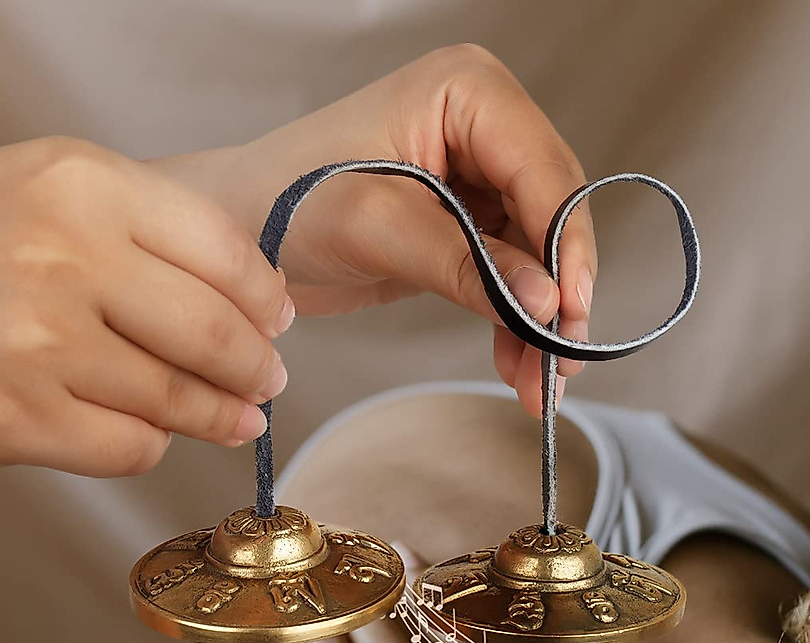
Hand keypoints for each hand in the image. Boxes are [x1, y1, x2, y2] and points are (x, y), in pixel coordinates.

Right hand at [0, 136, 291, 474]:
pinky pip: (131, 447)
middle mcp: (67, 257)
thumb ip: (135, 226)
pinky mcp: (17, 419)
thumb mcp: (33, 185)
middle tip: (268, 383)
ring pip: (181, 401)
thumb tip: (240, 294)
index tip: (276, 322)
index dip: (266, 300)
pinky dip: (152, 443)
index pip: (226, 252)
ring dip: (220, 417)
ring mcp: (41, 343)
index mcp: (81, 183)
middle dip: (259, 370)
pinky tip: (148, 430)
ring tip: (235, 419)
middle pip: (218, 335)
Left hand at [154, 44, 597, 416]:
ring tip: (536, 383)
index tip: (569, 312)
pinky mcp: (468, 224)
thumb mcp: (375, 227)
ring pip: (540, 254)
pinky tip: (516, 365)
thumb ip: (465, 261)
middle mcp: (483, 126)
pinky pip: (513, 275)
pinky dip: (516, 322)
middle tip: (560, 363)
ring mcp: (479, 177)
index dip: (566, 245)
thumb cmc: (284, 201)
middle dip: (558, 294)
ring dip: (541, 321)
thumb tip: (545, 301)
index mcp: (465, 92)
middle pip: (553, 214)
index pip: (542, 169)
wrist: (240, 232)